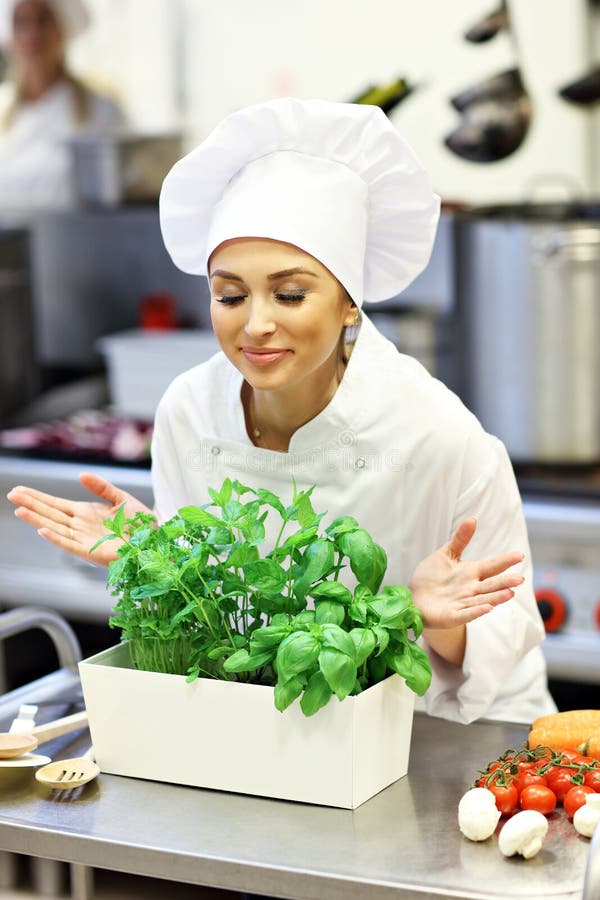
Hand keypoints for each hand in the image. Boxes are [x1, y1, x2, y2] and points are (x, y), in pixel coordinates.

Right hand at [7, 472, 152, 565]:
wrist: (155, 542)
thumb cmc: (140, 524)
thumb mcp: (120, 499)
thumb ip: (101, 487)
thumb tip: (81, 474)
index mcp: (86, 513)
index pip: (56, 504)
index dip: (38, 497)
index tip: (20, 490)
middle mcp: (81, 526)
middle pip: (50, 513)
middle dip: (31, 504)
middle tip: (11, 494)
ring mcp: (84, 539)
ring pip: (55, 528)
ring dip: (37, 520)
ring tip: (20, 510)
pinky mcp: (91, 552)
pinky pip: (70, 544)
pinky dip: (56, 538)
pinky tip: (43, 530)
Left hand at [409, 518, 523, 629]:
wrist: (415, 598)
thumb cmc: (433, 577)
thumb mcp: (446, 555)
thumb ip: (460, 539)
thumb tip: (472, 519)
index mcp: (471, 573)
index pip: (492, 566)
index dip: (505, 561)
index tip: (519, 555)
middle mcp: (471, 589)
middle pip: (491, 585)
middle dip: (505, 582)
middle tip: (520, 579)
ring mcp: (463, 603)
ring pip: (483, 600)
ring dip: (496, 597)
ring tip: (510, 593)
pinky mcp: (452, 616)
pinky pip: (466, 614)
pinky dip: (476, 611)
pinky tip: (487, 608)